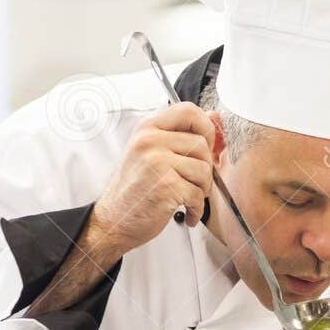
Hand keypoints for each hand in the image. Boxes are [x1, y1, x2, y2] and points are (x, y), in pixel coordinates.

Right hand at [95, 103, 216, 254]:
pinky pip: (198, 193)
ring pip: (204, 169)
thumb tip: (214, 116)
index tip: (204, 147)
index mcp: (148, 128)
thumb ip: (181, 134)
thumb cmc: (136, 188)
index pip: (188, 110)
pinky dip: (196, 208)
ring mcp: (156, 161)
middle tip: (193, 182)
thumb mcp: (153, 152)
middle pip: (202, 144)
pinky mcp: (164, 184)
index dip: (205, 128)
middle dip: (205, 168)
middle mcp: (149, 140)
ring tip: (186, 196)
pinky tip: (186, 211)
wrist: (115, 219)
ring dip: (201, 189)